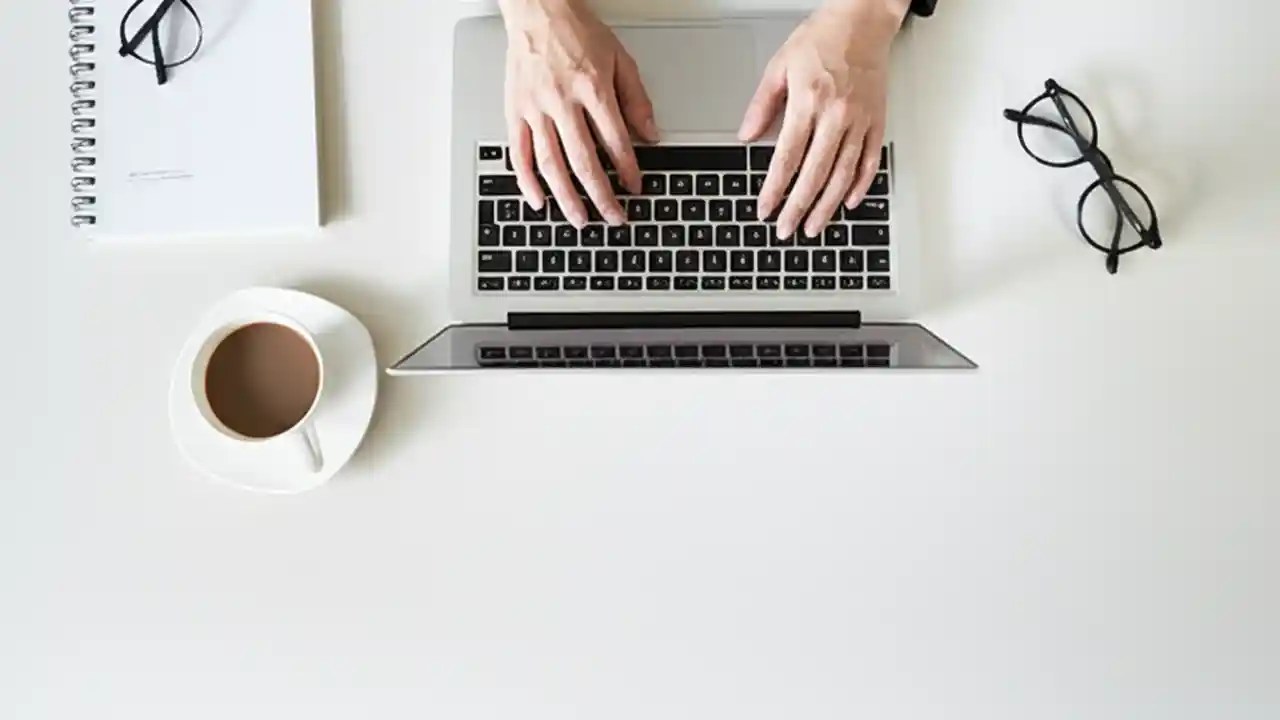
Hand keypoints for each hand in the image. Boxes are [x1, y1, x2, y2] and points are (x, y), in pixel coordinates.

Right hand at [499, 0, 657, 227]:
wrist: (537, 9)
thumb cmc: (577, 32)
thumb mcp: (620, 59)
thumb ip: (637, 99)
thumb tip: (651, 135)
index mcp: (592, 88)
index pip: (615, 140)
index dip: (628, 169)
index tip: (634, 187)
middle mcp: (562, 101)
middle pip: (583, 161)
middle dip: (601, 195)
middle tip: (613, 217)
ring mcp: (534, 108)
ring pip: (550, 164)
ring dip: (567, 197)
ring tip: (580, 219)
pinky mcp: (514, 111)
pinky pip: (518, 153)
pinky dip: (528, 181)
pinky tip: (540, 200)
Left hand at [738, 0, 909, 238]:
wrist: (863, 20)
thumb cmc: (823, 37)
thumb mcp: (779, 65)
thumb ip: (762, 104)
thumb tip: (746, 136)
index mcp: (808, 102)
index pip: (787, 158)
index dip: (775, 189)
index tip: (766, 208)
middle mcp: (837, 115)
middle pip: (815, 174)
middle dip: (798, 207)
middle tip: (787, 229)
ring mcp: (860, 121)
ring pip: (844, 174)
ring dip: (827, 206)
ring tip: (814, 226)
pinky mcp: (877, 121)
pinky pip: (870, 161)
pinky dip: (861, 185)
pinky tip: (849, 202)